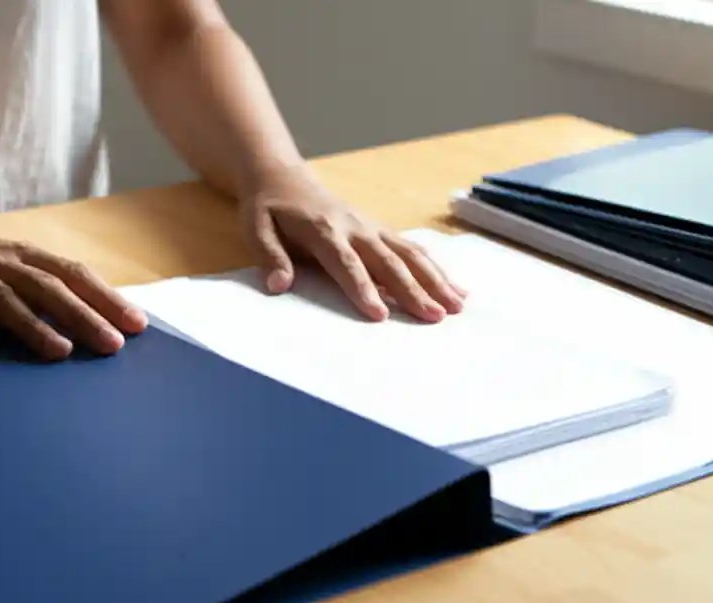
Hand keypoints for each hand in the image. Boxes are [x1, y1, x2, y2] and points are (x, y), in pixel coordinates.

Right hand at [0, 236, 148, 359]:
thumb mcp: (7, 274)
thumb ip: (44, 293)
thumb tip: (97, 322)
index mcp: (21, 256)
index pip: (72, 274)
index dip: (104, 298)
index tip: (136, 325)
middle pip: (45, 287)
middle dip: (81, 315)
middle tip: (110, 345)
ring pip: (2, 297)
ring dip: (32, 325)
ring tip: (60, 351)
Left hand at [240, 165, 466, 321]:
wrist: (283, 176)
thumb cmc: (268, 208)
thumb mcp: (256, 228)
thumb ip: (270, 256)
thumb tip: (279, 285)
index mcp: (323, 230)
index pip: (347, 264)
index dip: (364, 289)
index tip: (380, 315)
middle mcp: (354, 228)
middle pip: (388, 261)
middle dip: (413, 290)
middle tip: (434, 316)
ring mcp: (371, 228)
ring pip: (409, 254)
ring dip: (434, 280)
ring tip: (456, 306)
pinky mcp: (379, 231)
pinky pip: (411, 249)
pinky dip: (435, 269)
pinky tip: (455, 289)